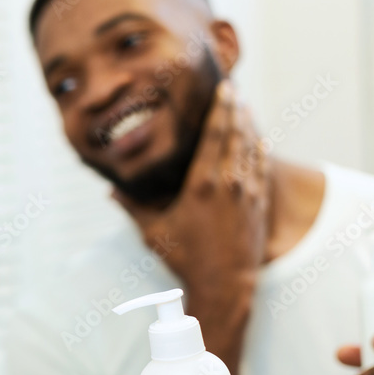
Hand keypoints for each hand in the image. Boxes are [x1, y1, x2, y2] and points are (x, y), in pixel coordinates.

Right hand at [114, 81, 267, 374]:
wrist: (223, 284)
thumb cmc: (184, 259)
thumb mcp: (153, 232)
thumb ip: (133, 208)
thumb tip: (111, 193)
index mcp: (200, 186)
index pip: (212, 137)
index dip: (219, 111)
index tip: (223, 90)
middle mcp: (227, 185)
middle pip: (234, 136)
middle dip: (235, 110)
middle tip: (234, 90)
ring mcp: (247, 194)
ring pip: (250, 149)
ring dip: (248, 126)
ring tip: (246, 108)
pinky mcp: (258, 206)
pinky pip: (261, 170)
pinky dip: (260, 151)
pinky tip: (260, 140)